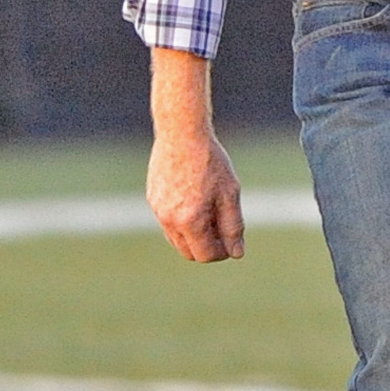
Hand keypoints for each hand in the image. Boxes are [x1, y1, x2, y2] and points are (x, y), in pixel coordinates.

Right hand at [146, 50, 243, 262]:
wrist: (182, 135)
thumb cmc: (211, 163)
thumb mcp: (230, 194)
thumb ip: (233, 226)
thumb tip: (237, 253)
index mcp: (189, 221)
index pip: (205, 255)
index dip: (222, 252)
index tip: (234, 240)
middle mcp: (168, 220)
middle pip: (188, 252)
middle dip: (208, 247)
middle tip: (225, 229)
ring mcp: (157, 210)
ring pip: (176, 238)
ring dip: (195, 236)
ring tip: (214, 213)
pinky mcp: (152, 199)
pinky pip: (168, 222)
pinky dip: (183, 222)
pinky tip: (198, 201)